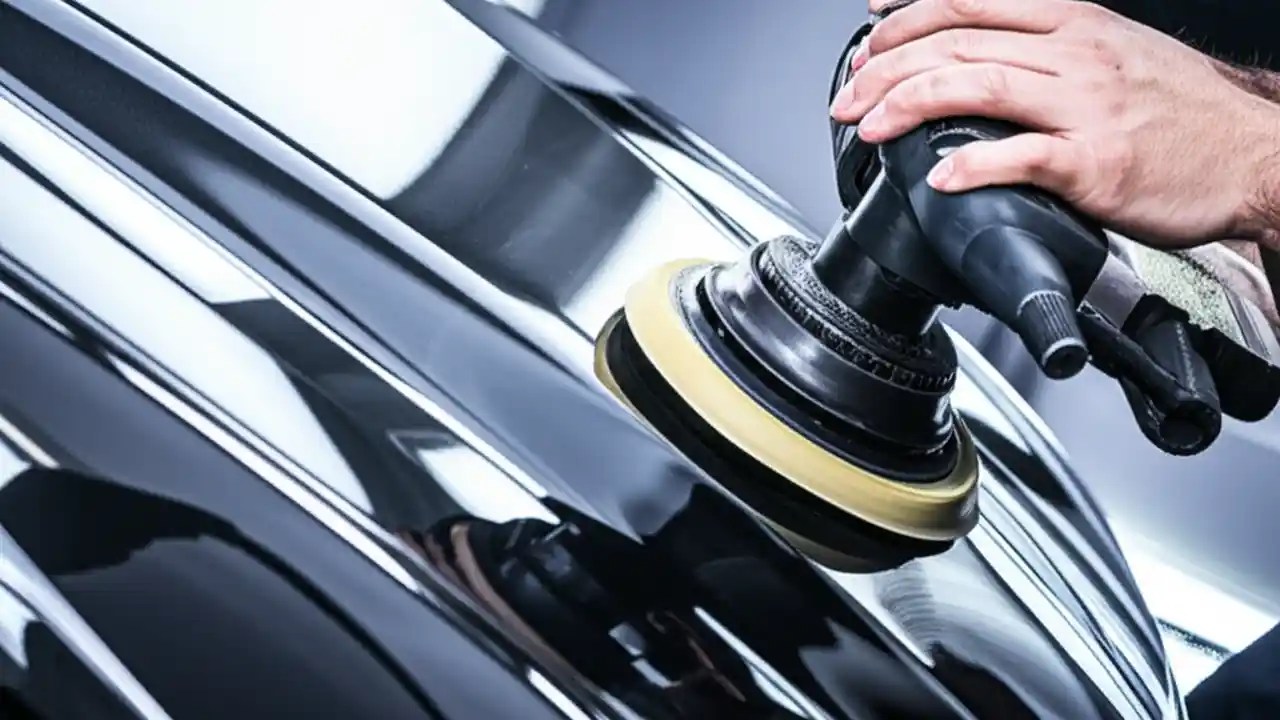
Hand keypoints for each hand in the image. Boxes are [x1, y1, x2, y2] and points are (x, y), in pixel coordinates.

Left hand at [829, 0, 1279, 248]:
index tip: (866, 33)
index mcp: (1073, 22)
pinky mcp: (1097, 162)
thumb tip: (976, 55)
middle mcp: (1075, 54)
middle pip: (958, 41)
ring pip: (979, 85)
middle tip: (847, 99)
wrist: (1254, 152)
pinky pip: (1022, 157)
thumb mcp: (1111, 51)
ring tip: (869, 128)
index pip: (969, 0)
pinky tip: (940, 178)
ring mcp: (1086, 106)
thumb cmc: (1180, 111)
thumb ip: (1044, 50)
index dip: (905, 14)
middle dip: (885, 68)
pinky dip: (972, 167)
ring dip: (909, 105)